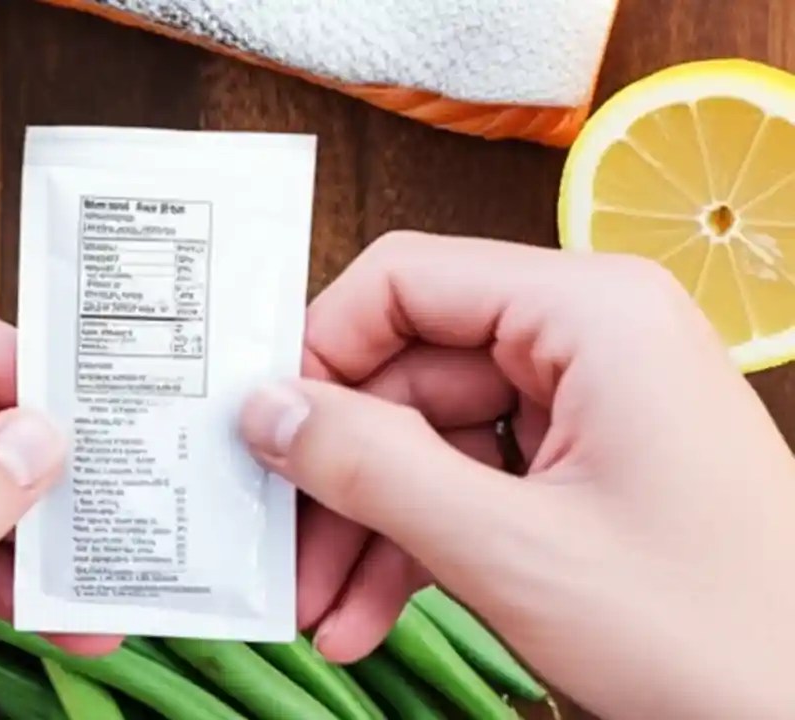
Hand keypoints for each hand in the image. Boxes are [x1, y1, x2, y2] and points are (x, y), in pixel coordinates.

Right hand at [240, 232, 794, 718]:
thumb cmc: (713, 637)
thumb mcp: (509, 550)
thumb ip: (371, 468)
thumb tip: (266, 409)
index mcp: (590, 313)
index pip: (407, 281)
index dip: (320, 352)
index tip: (263, 431)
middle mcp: (588, 341)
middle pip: (408, 374)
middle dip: (339, 477)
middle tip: (284, 553)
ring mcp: (590, 407)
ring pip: (430, 442)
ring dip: (367, 528)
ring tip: (322, 610)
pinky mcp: (588, 470)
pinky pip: (470, 486)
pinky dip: (416, 548)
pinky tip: (369, 615)